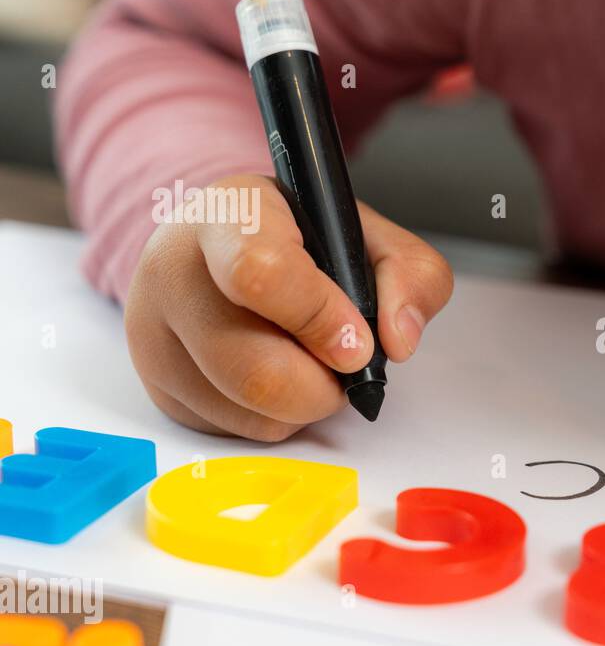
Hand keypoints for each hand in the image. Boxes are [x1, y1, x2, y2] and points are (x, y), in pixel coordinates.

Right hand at [124, 174, 451, 440]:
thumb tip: (398, 339)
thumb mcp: (369, 235)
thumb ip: (410, 275)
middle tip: (343, 358)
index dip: (320, 319)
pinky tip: (276, 371)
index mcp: (229, 215)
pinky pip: (234, 430)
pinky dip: (274, 416)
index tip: (356, 340)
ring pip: (249, 410)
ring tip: (308, 358)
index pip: (260, 275)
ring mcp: (152, 332)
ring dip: (304, 403)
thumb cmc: (299, 240)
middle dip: (323, 384)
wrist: (224, 244)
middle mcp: (172, 270)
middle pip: (254, 372)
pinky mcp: (157, 384)